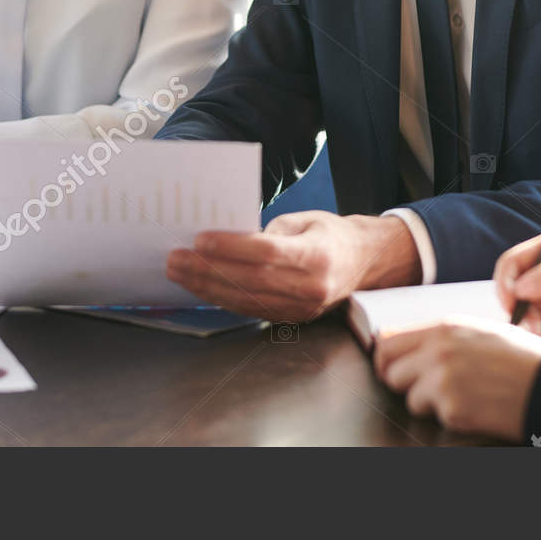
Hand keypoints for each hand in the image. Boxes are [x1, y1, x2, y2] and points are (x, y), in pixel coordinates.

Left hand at [166, 210, 421, 320]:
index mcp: (318, 256)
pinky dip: (221, 298)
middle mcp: (311, 288)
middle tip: (175, 258)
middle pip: (250, 280)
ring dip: (206, 287)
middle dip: (207, 270)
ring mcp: (301, 308)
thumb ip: (271, 231)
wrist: (364, 264)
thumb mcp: (306, 220)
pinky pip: (249, 309)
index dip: (231, 247)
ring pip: (245, 300)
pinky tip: (199, 286)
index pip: (267, 253)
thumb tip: (229, 239)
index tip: (200, 239)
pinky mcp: (291, 319)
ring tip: (179, 272)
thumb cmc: (331, 235)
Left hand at [374, 316, 540, 440]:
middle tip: (425, 387)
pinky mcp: (452, 409)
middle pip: (388, 370)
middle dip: (403, 382)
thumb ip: (439, 337)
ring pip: (409, 397)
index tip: (394, 367)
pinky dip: (450, 416)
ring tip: (460, 394)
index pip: (387, 341)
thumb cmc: (518, 357)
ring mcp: (443, 380)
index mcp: (443, 327)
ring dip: (428, 402)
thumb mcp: (477, 331)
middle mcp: (438, 350)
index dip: (387, 358)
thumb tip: (398, 344)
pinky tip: (474, 405)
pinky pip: (434, 416)